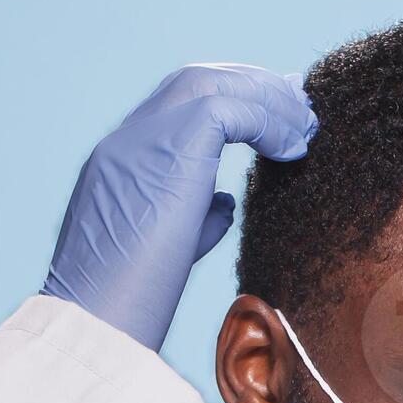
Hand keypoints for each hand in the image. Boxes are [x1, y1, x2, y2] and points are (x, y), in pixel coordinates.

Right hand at [42, 63, 315, 352]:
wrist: (96, 320)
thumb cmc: (127, 307)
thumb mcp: (166, 251)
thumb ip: (196, 216)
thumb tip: (227, 202)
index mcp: (121, 162)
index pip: (177, 107)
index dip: (228, 100)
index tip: (272, 112)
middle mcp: (126, 141)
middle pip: (193, 81)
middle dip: (250, 84)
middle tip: (299, 101)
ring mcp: (141, 140)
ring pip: (210, 83)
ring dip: (264, 97)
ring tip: (305, 123)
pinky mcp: (168, 148)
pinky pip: (228, 108)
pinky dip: (266, 120)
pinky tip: (292, 147)